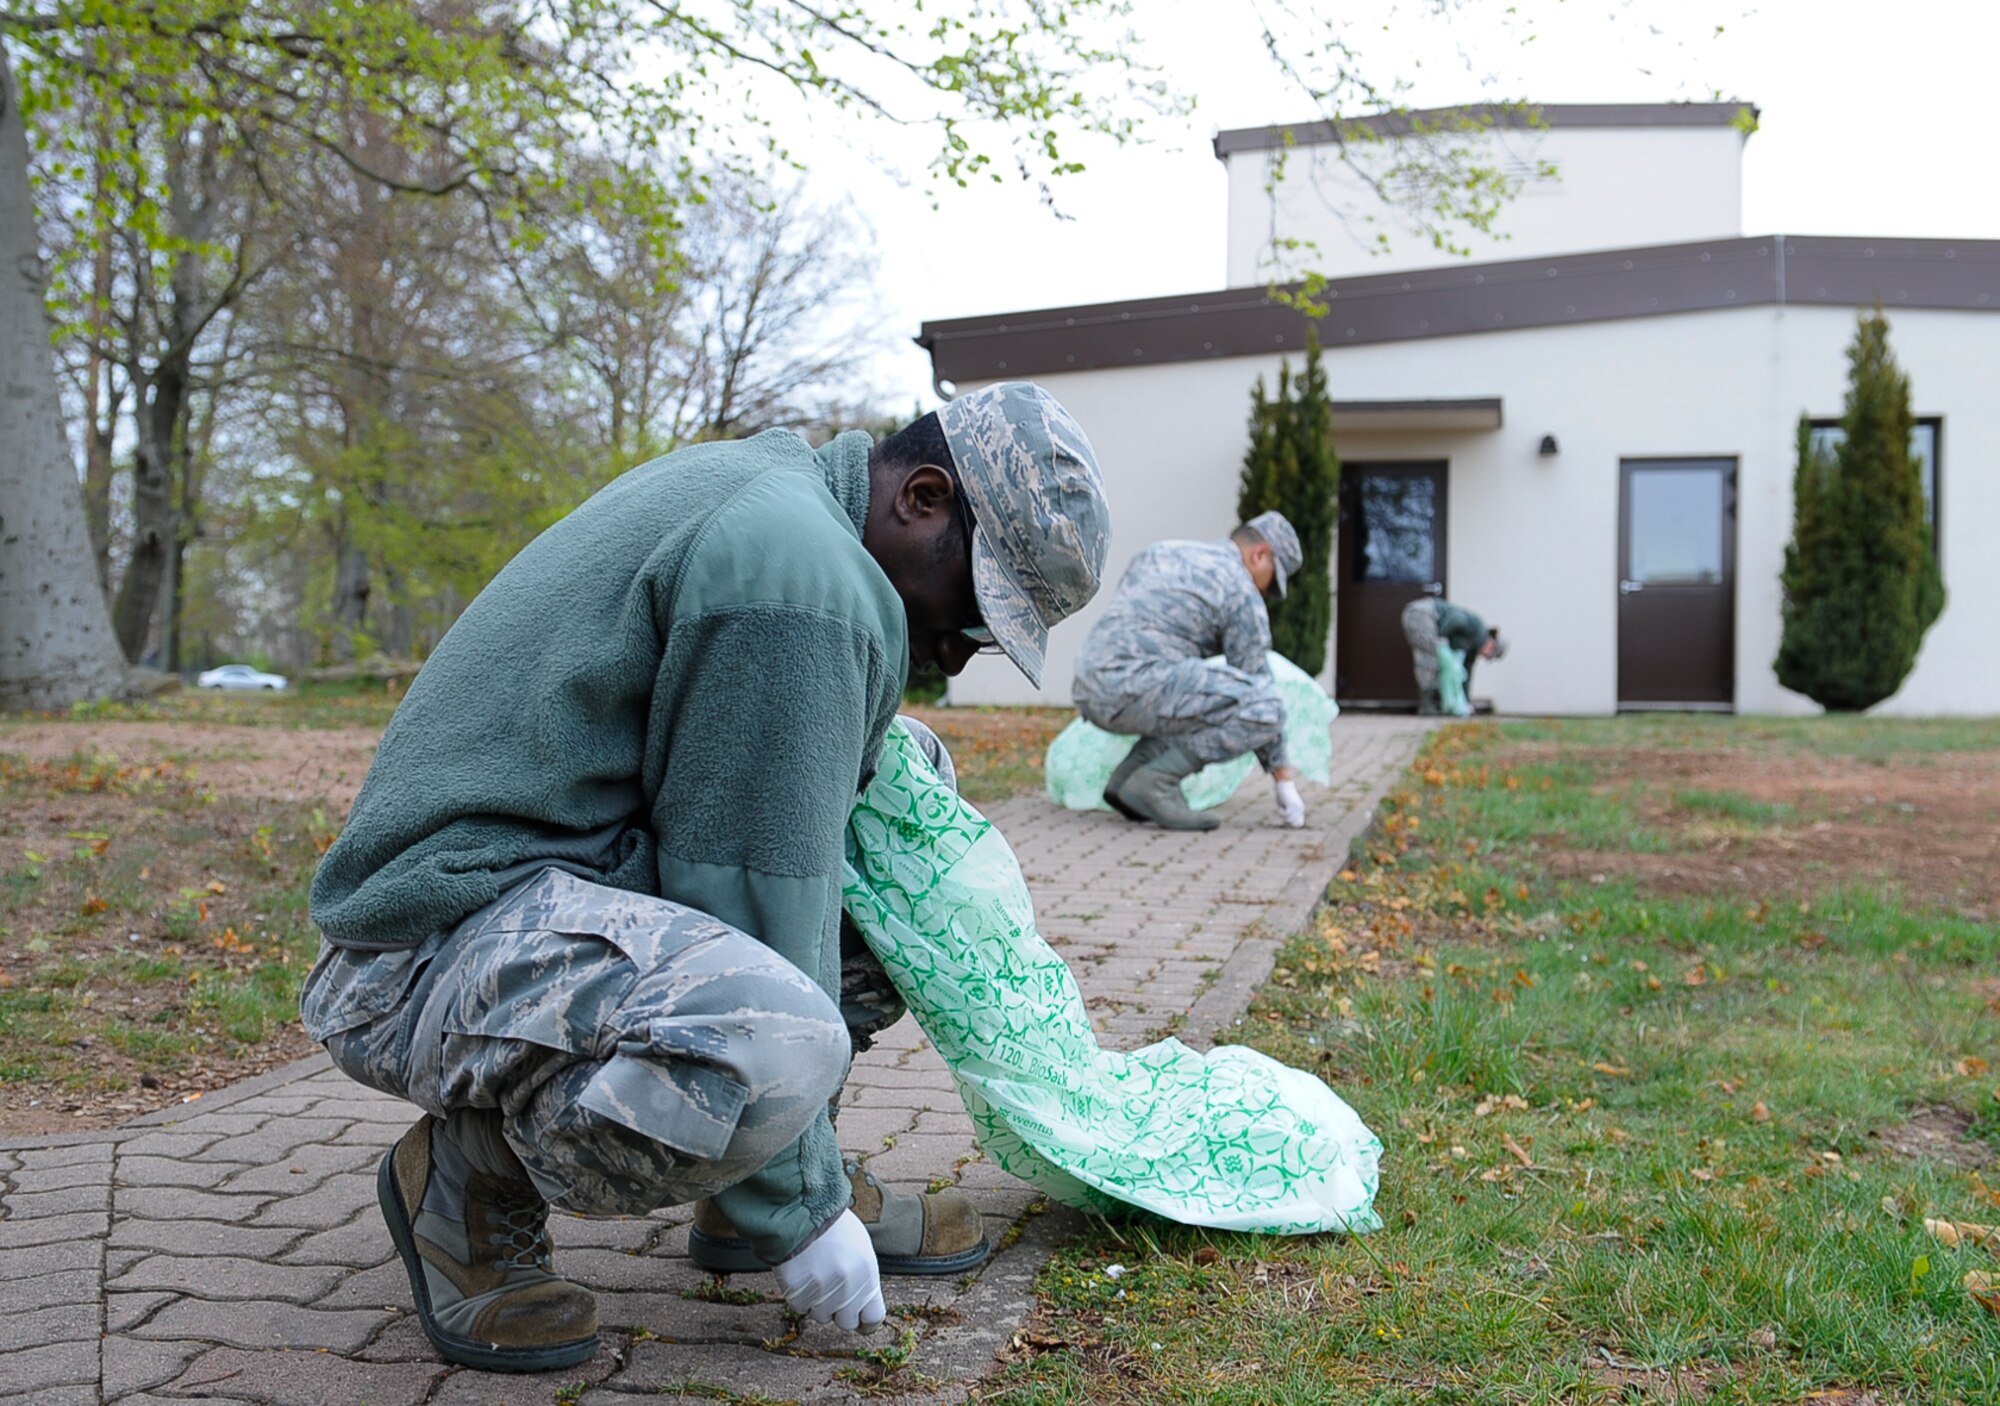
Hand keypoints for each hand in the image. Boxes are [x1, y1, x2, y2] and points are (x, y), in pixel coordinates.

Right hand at [772, 1209, 885, 1330]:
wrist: (801, 1209)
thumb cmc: (833, 1226)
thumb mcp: (861, 1248)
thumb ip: (864, 1279)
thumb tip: (862, 1306)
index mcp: (868, 1275)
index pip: (874, 1317)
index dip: (866, 1320)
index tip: (861, 1319)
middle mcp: (847, 1288)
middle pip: (847, 1322)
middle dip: (840, 1310)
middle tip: (832, 1290)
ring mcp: (821, 1293)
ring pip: (821, 1316)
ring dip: (818, 1303)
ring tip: (815, 1274)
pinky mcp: (797, 1293)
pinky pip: (800, 1307)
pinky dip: (800, 1296)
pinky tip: (802, 1274)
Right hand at [1274, 778, 1305, 827]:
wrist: (1284, 784)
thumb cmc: (1283, 794)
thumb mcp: (1284, 805)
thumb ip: (1286, 814)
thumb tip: (1286, 822)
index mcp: (1301, 810)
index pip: (1299, 824)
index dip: (1291, 824)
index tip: (1284, 819)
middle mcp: (1301, 809)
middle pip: (1294, 824)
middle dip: (1287, 822)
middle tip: (1282, 814)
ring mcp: (1297, 807)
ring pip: (1289, 819)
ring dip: (1283, 816)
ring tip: (1280, 809)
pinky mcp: (1292, 805)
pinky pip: (1286, 814)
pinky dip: (1281, 812)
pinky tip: (1280, 807)